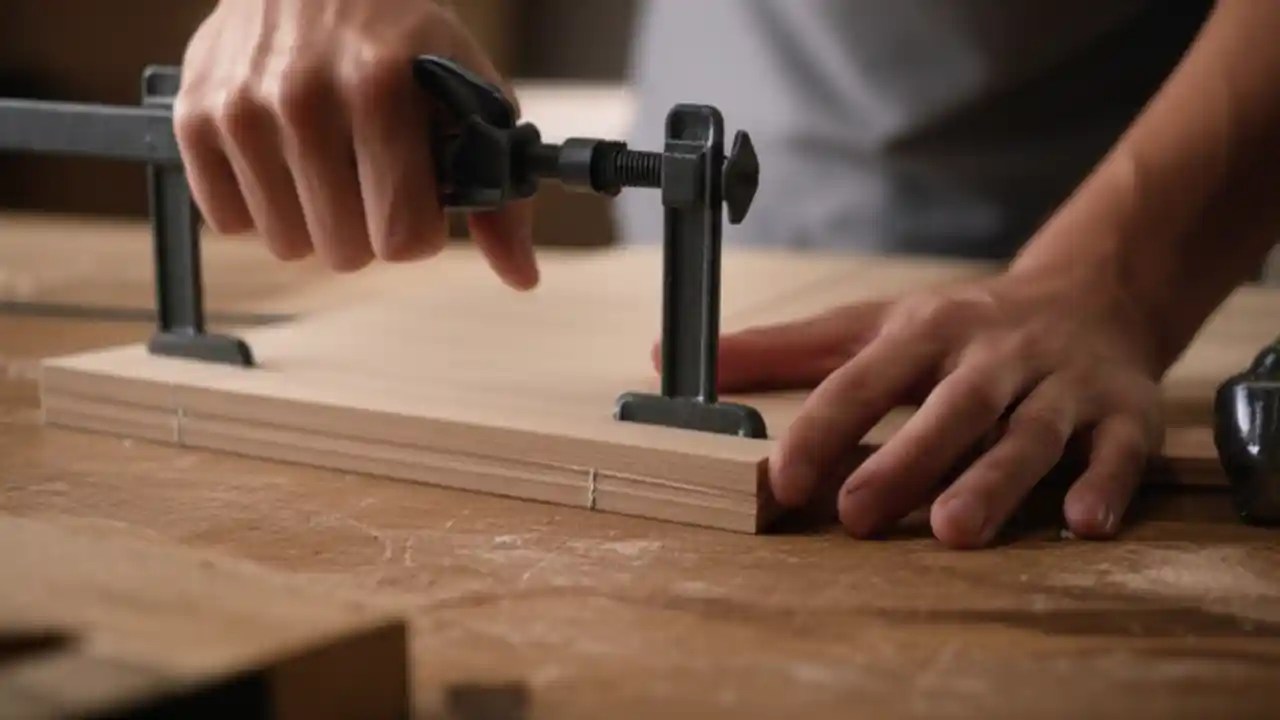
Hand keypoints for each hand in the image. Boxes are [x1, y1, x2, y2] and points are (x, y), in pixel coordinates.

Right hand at [175, 0, 536, 287]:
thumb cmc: (402, 36)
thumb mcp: (469, 94)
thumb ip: (500, 192)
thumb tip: (520, 275)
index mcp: (381, 90)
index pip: (402, 239)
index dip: (418, 230)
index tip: (417, 202)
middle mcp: (304, 97)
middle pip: (345, 252)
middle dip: (367, 228)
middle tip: (371, 180)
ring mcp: (241, 108)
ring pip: (288, 245)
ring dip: (313, 221)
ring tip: (328, 166)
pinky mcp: (193, 116)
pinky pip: (228, 221)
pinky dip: (258, 204)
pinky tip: (282, 160)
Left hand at [708, 270, 1166, 547]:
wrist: (1090, 294)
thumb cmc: (959, 327)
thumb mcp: (870, 325)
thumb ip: (779, 351)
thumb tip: (664, 352)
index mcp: (925, 330)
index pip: (863, 379)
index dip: (823, 429)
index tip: (781, 480)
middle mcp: (992, 354)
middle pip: (948, 409)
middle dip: (904, 461)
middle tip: (858, 517)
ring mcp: (1060, 382)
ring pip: (1027, 434)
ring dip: (994, 481)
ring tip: (956, 530)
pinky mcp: (1122, 412)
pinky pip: (1118, 450)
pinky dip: (1105, 484)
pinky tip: (1081, 523)